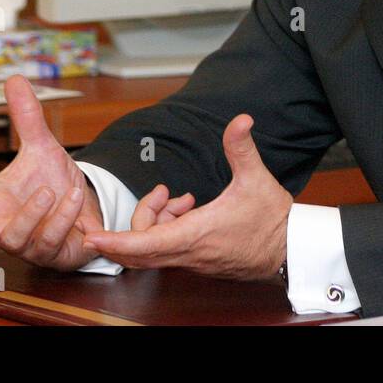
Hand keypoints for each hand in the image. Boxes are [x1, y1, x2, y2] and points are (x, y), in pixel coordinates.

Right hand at [0, 75, 191, 270]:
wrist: (87, 206)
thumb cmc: (53, 182)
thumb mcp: (42, 147)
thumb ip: (27, 117)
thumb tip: (15, 79)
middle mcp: (3, 227)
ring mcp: (27, 245)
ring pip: (16, 238)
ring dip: (32, 213)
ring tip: (50, 190)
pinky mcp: (53, 254)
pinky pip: (52, 240)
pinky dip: (63, 216)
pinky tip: (72, 198)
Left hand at [82, 114, 291, 281]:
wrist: (291, 250)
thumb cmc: (273, 220)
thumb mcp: (256, 178)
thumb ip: (241, 148)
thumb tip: (241, 120)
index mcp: (195, 234)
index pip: (144, 244)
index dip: (114, 240)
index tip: (91, 235)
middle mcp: (188, 253)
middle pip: (138, 250)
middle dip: (133, 222)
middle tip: (157, 194)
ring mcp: (192, 261)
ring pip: (153, 250)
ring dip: (154, 223)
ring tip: (179, 199)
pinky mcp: (198, 262)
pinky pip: (168, 251)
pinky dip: (166, 231)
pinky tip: (189, 211)